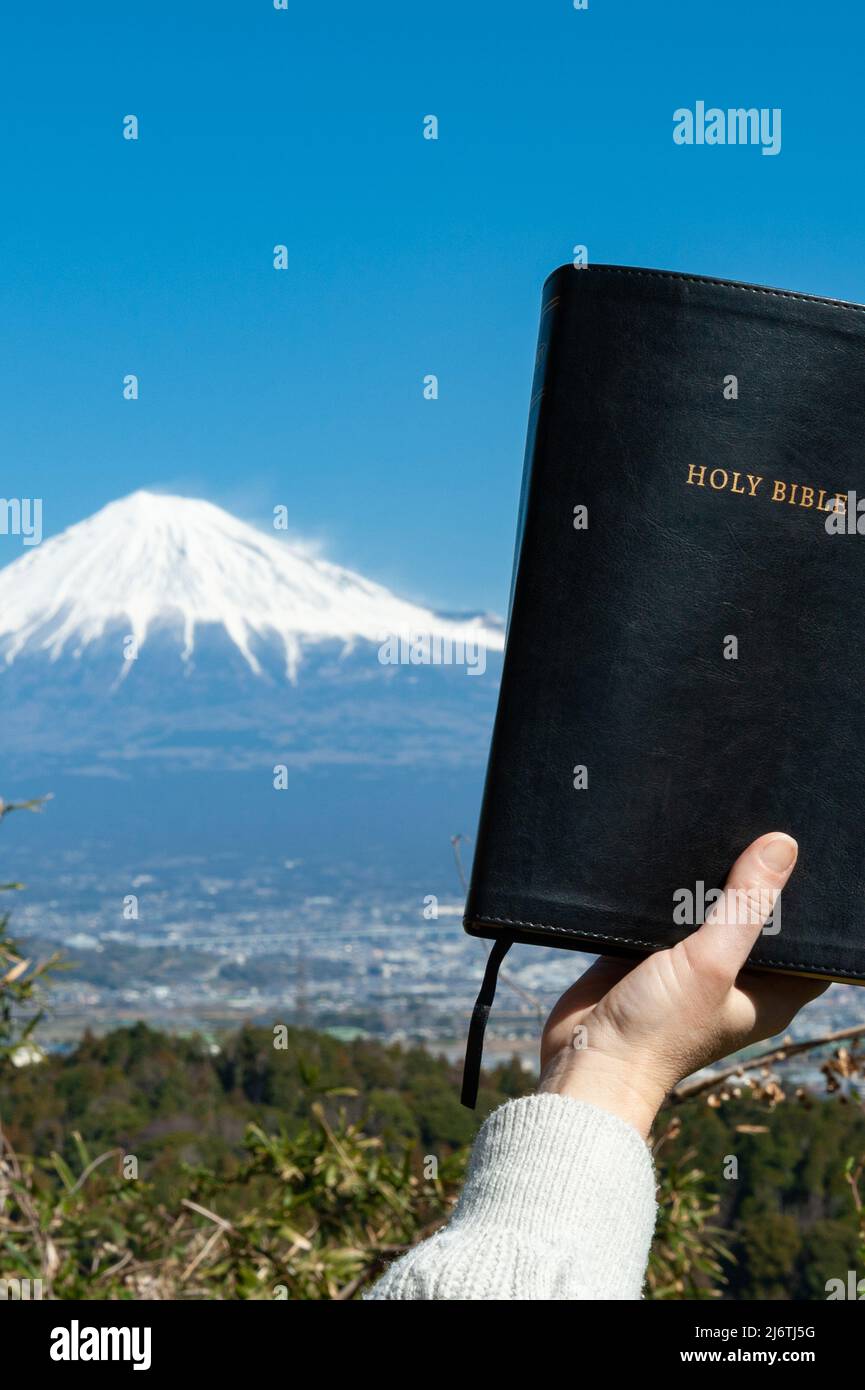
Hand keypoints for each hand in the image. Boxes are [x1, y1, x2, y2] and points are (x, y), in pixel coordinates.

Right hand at [539, 833, 827, 1137]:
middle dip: (757, 882)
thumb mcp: (710, 963)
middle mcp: (736, 979)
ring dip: (709, 880)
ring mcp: (692, 966)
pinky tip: (668, 852)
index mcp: (770, 994)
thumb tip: (782, 846)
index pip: (809, 944)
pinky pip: (667, 911)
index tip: (806, 862)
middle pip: (759, 919)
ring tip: (716, 831)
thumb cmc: (657, 1031)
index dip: (813, 906)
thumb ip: (746, 905)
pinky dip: (667, 888)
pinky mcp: (652, 954)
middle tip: (760, 831)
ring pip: (710, 910)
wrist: (586, 1059)